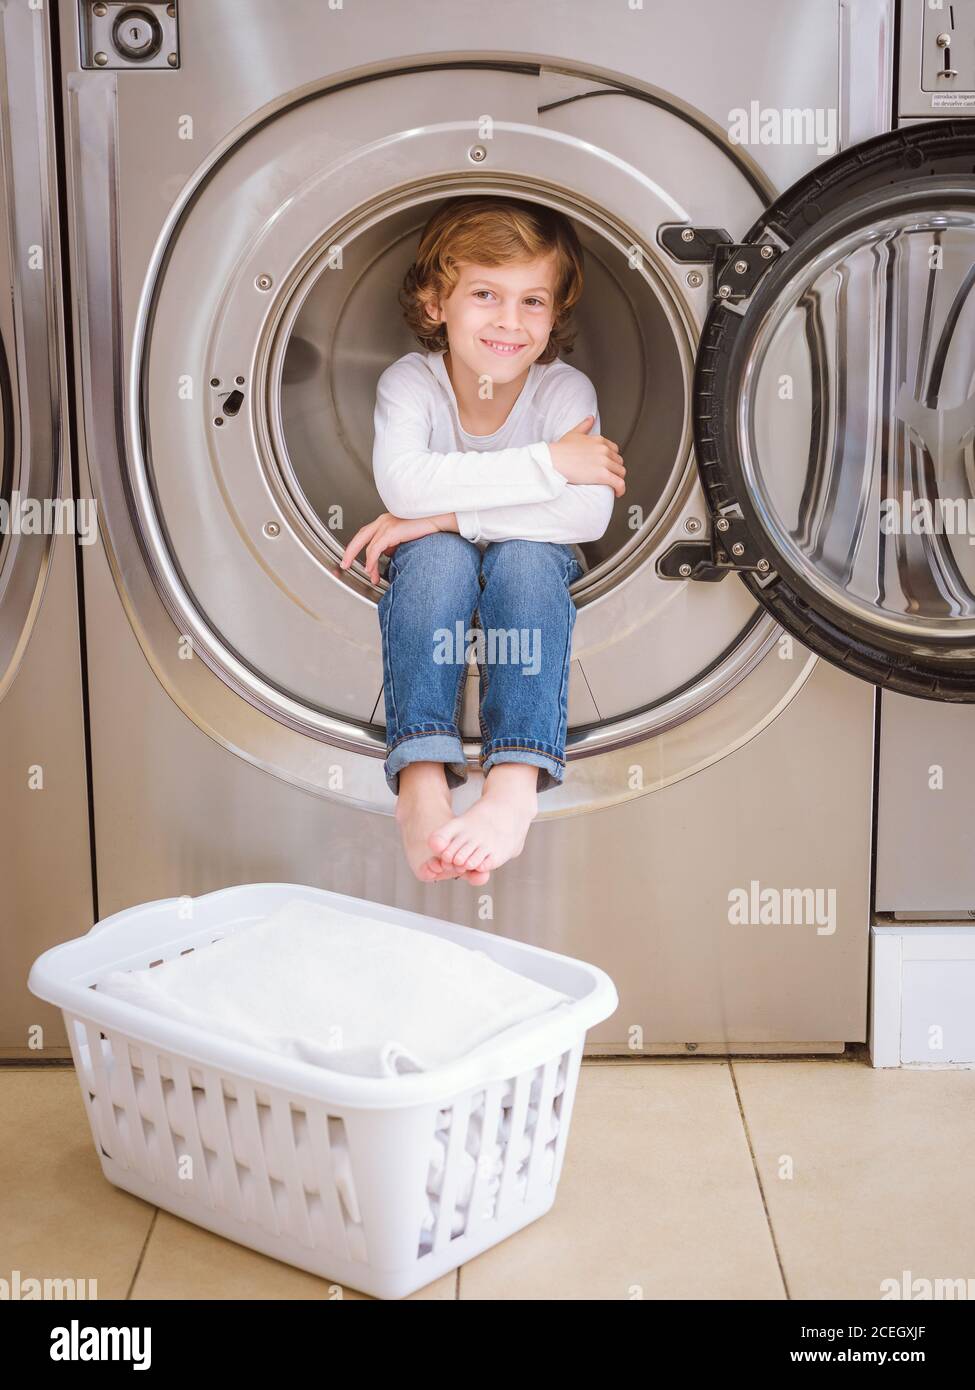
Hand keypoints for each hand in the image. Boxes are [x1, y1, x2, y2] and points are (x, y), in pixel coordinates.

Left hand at [339, 512, 454, 584]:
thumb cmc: (426, 527)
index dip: (356, 546)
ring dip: (368, 564)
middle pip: (360, 537)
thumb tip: (387, 554)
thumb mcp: (405, 537)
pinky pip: (375, 549)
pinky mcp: (390, 531)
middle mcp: (383, 521)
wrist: (438, 519)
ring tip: (370, 576)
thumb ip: (393, 544)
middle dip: (349, 552)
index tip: (352, 558)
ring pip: (368, 546)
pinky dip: (371, 561)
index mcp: (386, 521)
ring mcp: (386, 525)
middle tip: (344, 564)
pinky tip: (372, 570)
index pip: (366, 534)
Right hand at [548, 416, 625, 495]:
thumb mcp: (573, 433)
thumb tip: (591, 417)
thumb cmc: (560, 449)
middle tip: (609, 477)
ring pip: (621, 472)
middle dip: (615, 470)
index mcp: (599, 440)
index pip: (615, 450)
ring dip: (618, 479)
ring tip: (613, 486)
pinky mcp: (602, 475)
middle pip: (619, 461)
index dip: (612, 459)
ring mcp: (604, 462)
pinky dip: (621, 489)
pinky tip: (618, 493)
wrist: (553, 460)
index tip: (608, 466)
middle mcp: (604, 450)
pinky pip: (619, 483)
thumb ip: (584, 425)